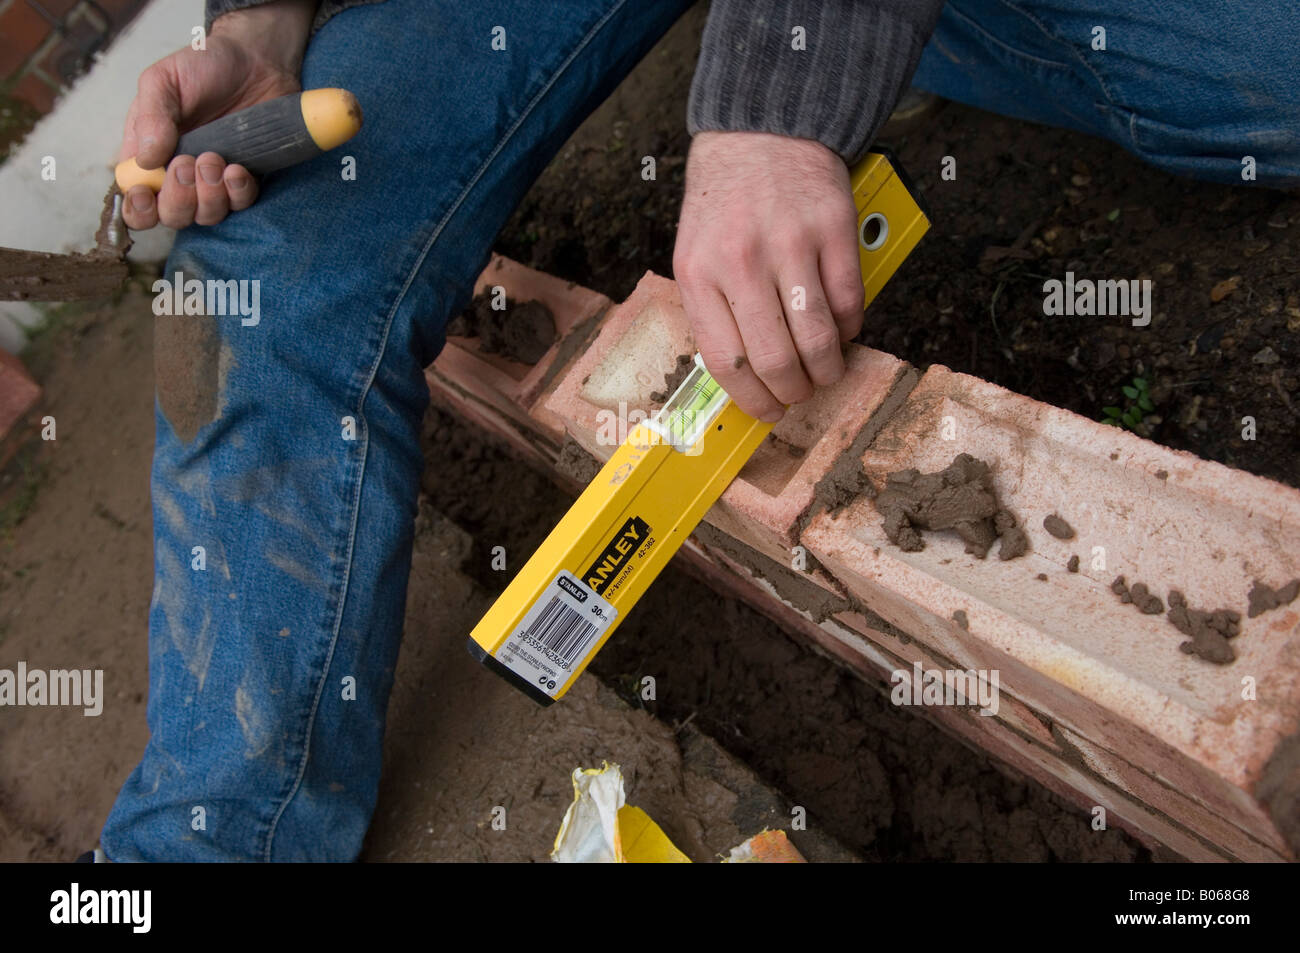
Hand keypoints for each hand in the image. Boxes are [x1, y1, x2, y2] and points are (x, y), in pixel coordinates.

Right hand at [118, 0, 315, 229]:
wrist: (255, 59)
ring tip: (214, 158)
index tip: (145, 195)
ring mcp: (214, 182)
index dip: (137, 210)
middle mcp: (180, 175)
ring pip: (207, 216)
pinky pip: (241, 204)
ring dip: (209, 196)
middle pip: (171, 216)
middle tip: (188, 164)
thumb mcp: (163, 81)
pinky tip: (238, 169)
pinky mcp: (246, 180)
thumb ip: (151, 117)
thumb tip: (146, 160)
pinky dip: (238, 192)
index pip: (135, 201)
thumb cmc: (202, 66)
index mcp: (149, 155)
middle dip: (178, 199)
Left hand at [673, 131, 864, 421]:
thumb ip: (711, 309)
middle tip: (799, 395)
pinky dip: (850, 327)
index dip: (752, 399)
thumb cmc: (725, 202)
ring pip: (817, 338)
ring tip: (826, 372)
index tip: (767, 411)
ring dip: (827, 369)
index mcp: (698, 274)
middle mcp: (741, 261)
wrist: (759, 131)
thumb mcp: (695, 253)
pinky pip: (849, 300)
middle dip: (792, 392)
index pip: (727, 361)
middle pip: (774, 358)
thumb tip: (740, 377)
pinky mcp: (833, 228)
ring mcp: (789, 244)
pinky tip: (842, 329)